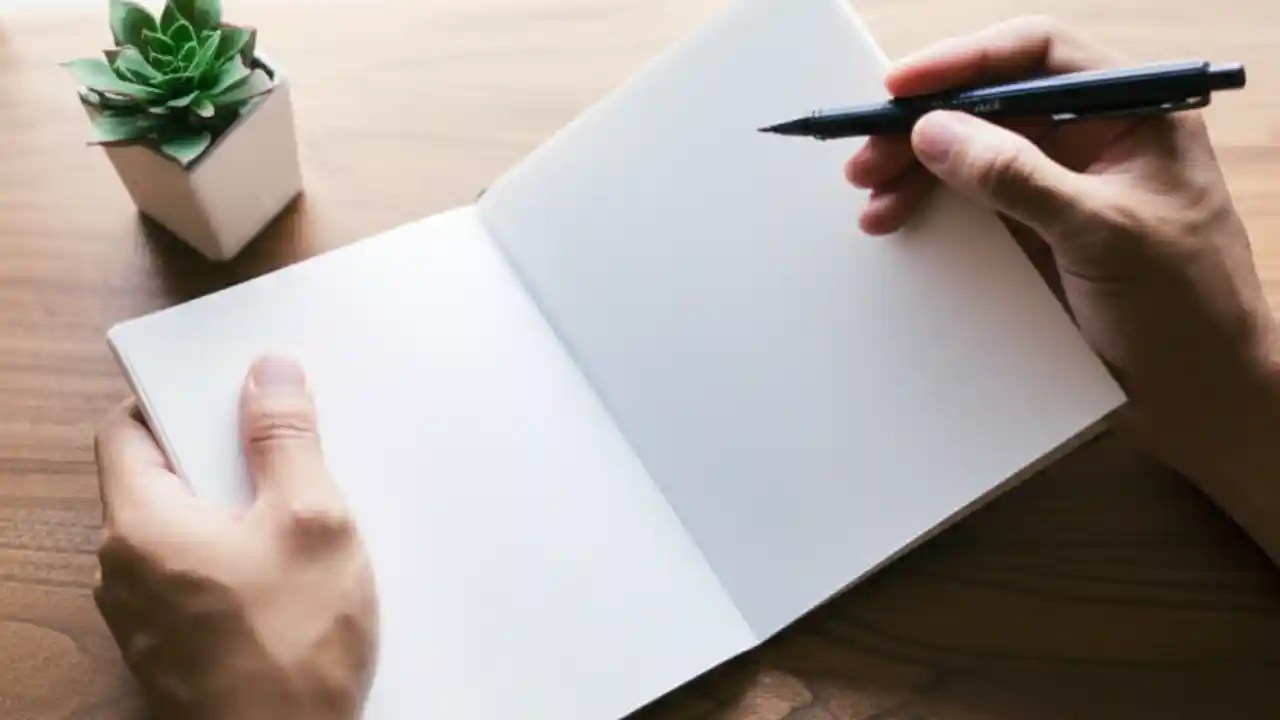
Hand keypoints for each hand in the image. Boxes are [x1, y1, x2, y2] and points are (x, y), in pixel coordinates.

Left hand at [94, 356, 377, 719]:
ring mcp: (146, 612)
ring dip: (238, 511)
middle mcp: (125, 568)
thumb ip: (286, 440)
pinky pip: (198, 574)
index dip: (177, 400)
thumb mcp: (311, 521)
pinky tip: (294, 575)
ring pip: (185, 528)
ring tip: (303, 523)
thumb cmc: (292, 654)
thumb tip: (267, 374)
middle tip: (289, 458)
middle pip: (161, 476)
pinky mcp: (175, 643)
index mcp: (141, 525)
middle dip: (225, 457)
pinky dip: (238, 558)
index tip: (230, 395)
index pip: (126, 428)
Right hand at [847, 18, 1279, 554]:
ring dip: (918, 167)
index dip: (965, 61)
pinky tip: (896, 219)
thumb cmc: (1184, 309)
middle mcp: (1097, 138)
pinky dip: (931, 206)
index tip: (901, 88)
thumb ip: (1016, 176)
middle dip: (926, 124)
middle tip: (867, 157)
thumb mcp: (1100, 232)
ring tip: (870, 193)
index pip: (1040, 54)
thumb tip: (934, 131)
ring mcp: (1064, 187)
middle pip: (994, 103)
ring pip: (975, 152)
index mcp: (1134, 114)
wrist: (1202, 396)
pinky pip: (974, 203)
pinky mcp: (1039, 233)